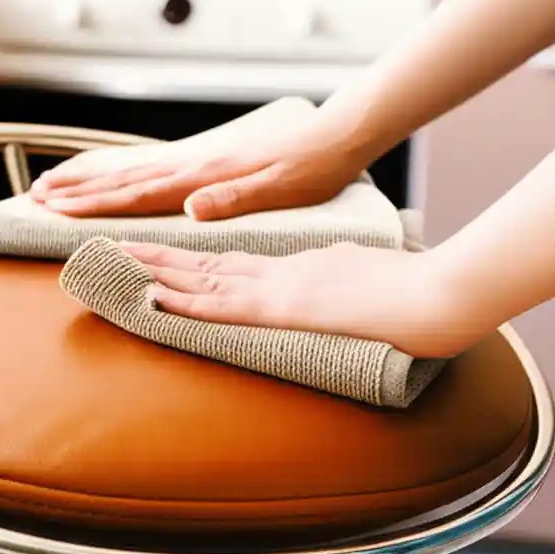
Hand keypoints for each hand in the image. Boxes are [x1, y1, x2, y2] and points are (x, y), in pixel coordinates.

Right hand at [29, 98, 367, 219]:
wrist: (335, 137)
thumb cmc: (312, 168)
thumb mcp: (281, 188)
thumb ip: (234, 197)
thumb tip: (190, 207)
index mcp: (203, 178)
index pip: (138, 194)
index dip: (95, 204)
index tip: (57, 210)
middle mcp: (192, 168)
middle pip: (122, 180)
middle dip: (77, 189)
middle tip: (36, 196)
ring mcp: (196, 161)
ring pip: (130, 170)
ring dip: (91, 179)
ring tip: (56, 182)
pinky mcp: (205, 161)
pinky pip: (150, 166)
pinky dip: (121, 170)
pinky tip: (109, 173)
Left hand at [121, 241, 488, 358]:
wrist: (435, 295)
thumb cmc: (414, 292)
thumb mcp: (369, 280)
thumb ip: (343, 278)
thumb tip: (339, 278)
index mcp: (299, 270)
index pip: (236, 266)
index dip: (196, 263)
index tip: (165, 259)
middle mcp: (281, 274)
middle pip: (208, 263)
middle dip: (162, 256)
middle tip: (119, 247)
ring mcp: (280, 288)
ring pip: (205, 277)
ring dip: (159, 270)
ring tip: (118, 260)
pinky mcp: (284, 307)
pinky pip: (224, 306)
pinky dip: (186, 302)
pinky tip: (155, 297)